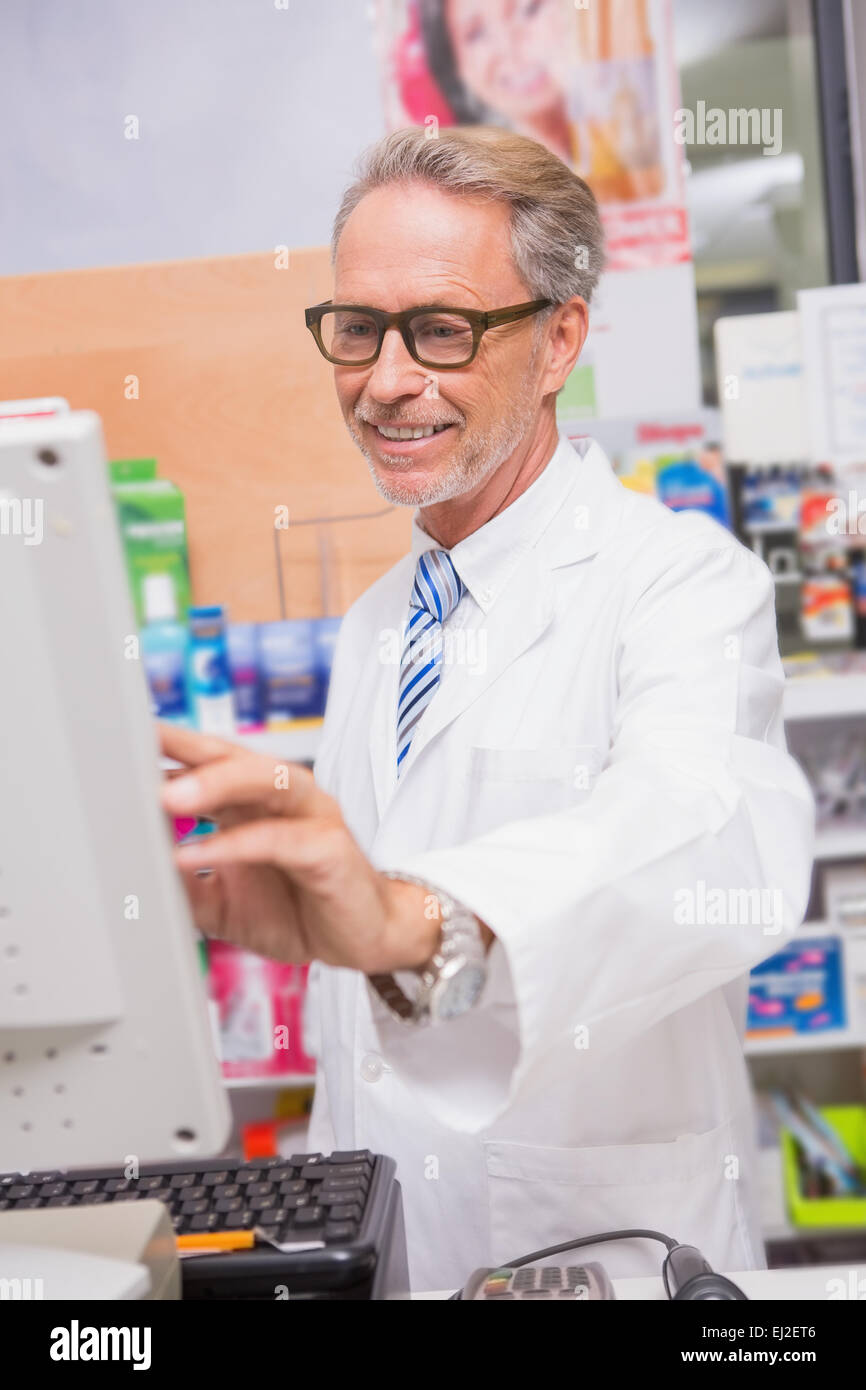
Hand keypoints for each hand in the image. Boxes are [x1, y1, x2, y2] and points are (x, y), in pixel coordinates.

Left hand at [159, 723, 440, 971]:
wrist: (361, 939)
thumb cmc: (296, 910)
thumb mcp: (221, 903)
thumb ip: (184, 883)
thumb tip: (132, 871)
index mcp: (254, 800)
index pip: (208, 761)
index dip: (168, 748)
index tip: (122, 739)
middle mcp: (283, 797)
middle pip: (233, 755)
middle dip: (186, 748)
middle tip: (139, 747)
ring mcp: (310, 816)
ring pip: (265, 781)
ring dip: (216, 784)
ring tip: (170, 796)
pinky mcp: (329, 848)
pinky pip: (279, 839)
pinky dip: (237, 845)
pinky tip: (200, 852)